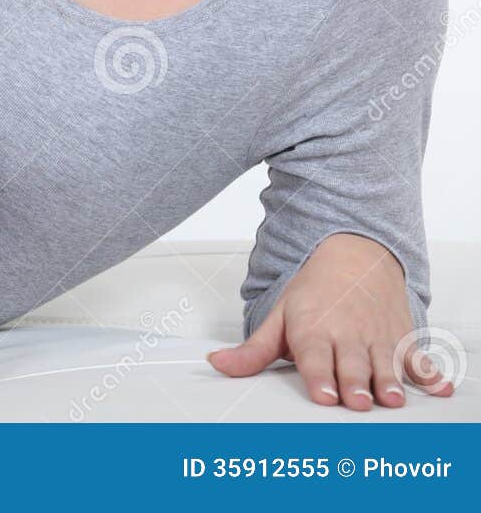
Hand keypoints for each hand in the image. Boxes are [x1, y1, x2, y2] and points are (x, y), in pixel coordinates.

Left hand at [206, 231, 455, 408]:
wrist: (354, 256)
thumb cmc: (314, 293)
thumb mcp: (279, 316)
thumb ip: (252, 350)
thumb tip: (218, 363)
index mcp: (314, 330)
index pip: (316, 358)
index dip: (319, 377)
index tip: (322, 395)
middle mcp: (347, 335)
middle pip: (352, 365)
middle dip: (355, 383)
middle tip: (357, 401)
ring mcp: (378, 337)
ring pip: (386, 364)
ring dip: (390, 381)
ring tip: (392, 399)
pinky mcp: (403, 339)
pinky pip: (420, 358)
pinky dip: (431, 373)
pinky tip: (440, 388)